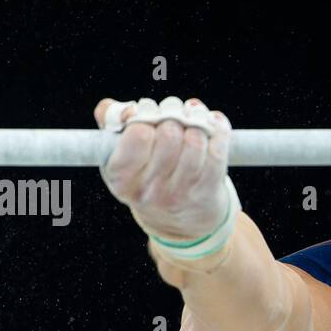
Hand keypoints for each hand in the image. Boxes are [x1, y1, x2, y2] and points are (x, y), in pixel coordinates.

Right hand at [93, 96, 232, 240]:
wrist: (179, 221)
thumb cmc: (146, 174)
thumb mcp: (120, 155)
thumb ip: (111, 122)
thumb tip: (127, 109)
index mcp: (122, 179)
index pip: (138, 135)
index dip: (146, 114)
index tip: (149, 112)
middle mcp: (151, 190)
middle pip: (169, 134)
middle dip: (174, 113)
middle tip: (174, 111)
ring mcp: (181, 193)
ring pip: (195, 140)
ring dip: (197, 119)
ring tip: (193, 116)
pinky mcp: (208, 190)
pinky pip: (217, 150)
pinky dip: (218, 130)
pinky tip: (213, 124)